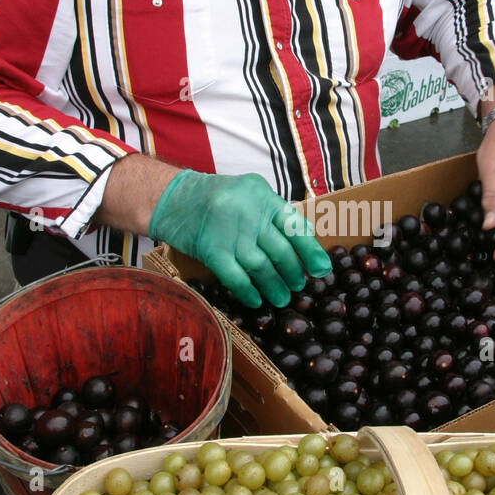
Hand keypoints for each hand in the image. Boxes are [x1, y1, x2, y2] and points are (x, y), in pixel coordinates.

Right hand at [148, 170, 331, 308]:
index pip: (294, 226)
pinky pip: (236, 277)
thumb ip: (272, 214)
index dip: (310, 251)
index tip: (321, 270)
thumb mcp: (249, 193)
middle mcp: (249, 213)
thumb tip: (303, 242)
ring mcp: (229, 232)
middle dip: (292, 273)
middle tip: (298, 285)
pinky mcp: (212, 250)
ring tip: (281, 298)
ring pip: (261, 267)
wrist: (173, 198)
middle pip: (280, 250)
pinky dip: (248, 292)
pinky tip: (256, 300)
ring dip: (274, 287)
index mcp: (263, 196)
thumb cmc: (215, 197)